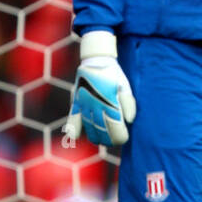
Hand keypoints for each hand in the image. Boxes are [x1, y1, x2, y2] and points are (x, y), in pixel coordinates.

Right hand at [63, 31, 136, 147]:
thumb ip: (129, 103)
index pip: (115, 130)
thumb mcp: (125, 87)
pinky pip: (72, 122)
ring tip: (103, 138)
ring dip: (97, 138)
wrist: (95, 61)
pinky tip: (77, 136)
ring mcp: (84, 107)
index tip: (123, 137)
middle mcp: (96, 107)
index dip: (120, 137)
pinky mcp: (75, 104)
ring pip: (89, 131)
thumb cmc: (113, 76)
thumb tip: (129, 120)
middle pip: (102, 133)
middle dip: (110, 140)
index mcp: (110, 103)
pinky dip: (75, 131)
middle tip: (115, 139)